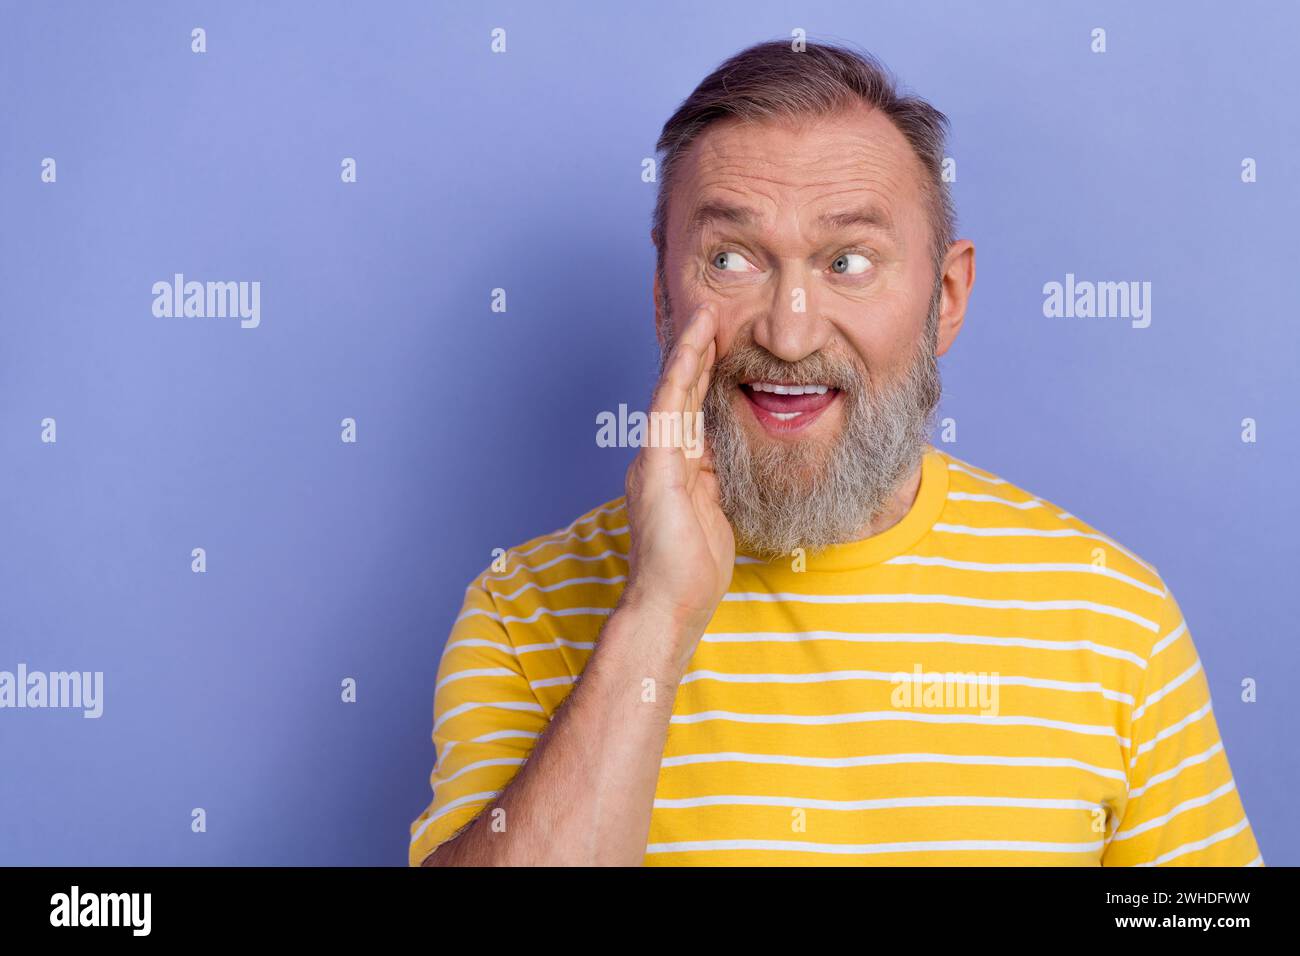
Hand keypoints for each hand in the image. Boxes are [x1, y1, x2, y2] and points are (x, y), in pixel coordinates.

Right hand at [620, 304, 734, 659]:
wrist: (670, 605)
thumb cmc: (692, 571)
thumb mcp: (715, 514)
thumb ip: (715, 482)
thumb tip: (725, 461)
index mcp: (673, 468)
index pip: (689, 411)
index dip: (703, 375)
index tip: (718, 342)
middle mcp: (657, 458)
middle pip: (678, 394)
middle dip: (694, 353)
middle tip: (709, 312)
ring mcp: (653, 461)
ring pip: (670, 393)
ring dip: (688, 352)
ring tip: (703, 316)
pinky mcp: (655, 468)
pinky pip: (667, 410)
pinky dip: (681, 375)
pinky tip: (693, 349)